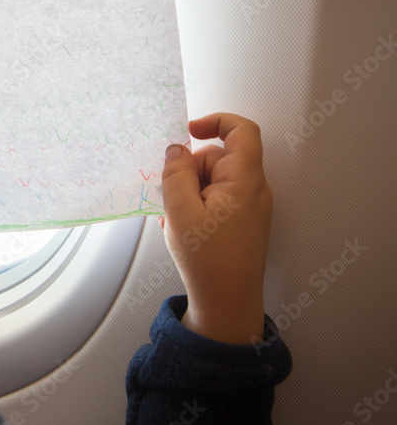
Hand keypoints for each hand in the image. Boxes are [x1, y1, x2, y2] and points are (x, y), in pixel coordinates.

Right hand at [159, 113, 273, 344]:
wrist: (228, 303)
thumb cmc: (209, 261)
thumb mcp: (180, 211)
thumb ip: (175, 173)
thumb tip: (176, 150)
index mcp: (244, 180)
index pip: (242, 130)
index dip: (216, 121)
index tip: (188, 131)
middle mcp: (254, 188)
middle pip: (218, 157)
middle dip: (189, 170)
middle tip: (170, 197)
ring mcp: (250, 205)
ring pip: (213, 179)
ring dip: (189, 191)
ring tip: (175, 220)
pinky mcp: (243, 220)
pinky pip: (217, 198)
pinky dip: (197, 205)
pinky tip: (184, 228)